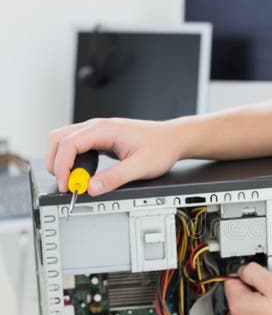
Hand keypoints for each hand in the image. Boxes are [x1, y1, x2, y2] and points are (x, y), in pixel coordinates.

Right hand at [46, 117, 183, 194]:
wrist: (173, 139)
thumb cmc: (160, 147)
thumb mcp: (141, 166)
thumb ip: (115, 178)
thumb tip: (92, 188)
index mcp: (104, 129)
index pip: (69, 144)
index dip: (62, 166)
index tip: (66, 185)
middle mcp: (97, 127)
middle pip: (58, 138)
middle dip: (55, 162)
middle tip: (65, 184)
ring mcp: (97, 132)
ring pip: (63, 140)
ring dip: (61, 160)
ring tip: (72, 180)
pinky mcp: (99, 139)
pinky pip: (75, 146)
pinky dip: (70, 160)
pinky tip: (81, 173)